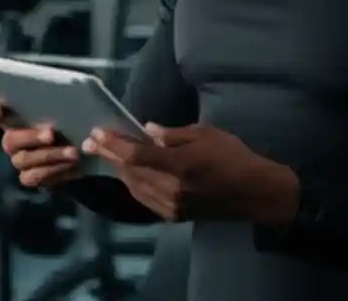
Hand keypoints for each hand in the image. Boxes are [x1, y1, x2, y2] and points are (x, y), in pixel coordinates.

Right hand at [0, 102, 81, 188]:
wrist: (88, 152)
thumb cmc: (76, 123)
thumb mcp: (73, 109)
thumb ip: (64, 103)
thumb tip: (69, 100)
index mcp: (18, 117)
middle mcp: (14, 139)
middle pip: (10, 140)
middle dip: (30, 137)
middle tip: (51, 134)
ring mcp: (21, 159)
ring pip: (22, 160)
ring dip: (49, 156)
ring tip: (73, 152)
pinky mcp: (31, 177)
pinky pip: (32, 177)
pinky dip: (53, 171)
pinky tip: (71, 165)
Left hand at [82, 122, 298, 224]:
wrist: (254, 193)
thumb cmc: (233, 157)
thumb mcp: (205, 134)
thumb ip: (172, 135)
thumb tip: (147, 131)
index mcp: (178, 166)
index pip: (135, 155)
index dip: (114, 144)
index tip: (97, 132)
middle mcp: (170, 190)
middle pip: (129, 172)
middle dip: (110, 156)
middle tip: (93, 142)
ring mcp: (170, 206)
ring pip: (134, 187)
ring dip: (119, 170)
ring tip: (107, 154)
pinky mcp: (173, 216)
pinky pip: (144, 198)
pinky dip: (132, 183)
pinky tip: (129, 172)